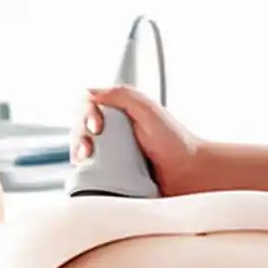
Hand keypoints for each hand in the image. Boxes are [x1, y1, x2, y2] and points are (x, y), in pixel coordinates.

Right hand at [71, 85, 206, 194]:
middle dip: (79, 137)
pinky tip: (89, 175)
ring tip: (87, 161)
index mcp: (120, 112)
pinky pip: (89, 173)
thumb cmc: (175, 143)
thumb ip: (123, 95)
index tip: (97, 126)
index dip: (87, 114)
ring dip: (78, 155)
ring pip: (81, 151)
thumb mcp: (149, 110)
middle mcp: (113, 131)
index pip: (89, 106)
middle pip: (80, 128)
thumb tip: (91, 92)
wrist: (188, 174)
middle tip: (89, 148)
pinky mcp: (110, 176)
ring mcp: (110, 154)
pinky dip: (85, 174)